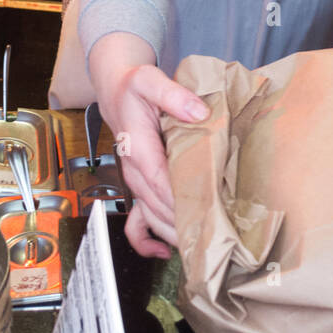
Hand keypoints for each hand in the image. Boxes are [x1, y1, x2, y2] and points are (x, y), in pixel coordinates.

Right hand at [97, 60, 207, 259]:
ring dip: (173, 235)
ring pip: (151, 220)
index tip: (207, 213)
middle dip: (185, 222)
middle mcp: (135, 171)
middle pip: (159, 207)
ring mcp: (136, 183)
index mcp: (138, 148)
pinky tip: (164, 252)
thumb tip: (199, 112)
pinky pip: (135, 224)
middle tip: (216, 234)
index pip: (161, 183)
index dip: (182, 200)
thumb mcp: (149, 79)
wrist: (116, 92)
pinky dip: (146, 242)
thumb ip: (173, 95)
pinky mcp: (138, 188)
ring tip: (201, 245)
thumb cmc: (133, 87)